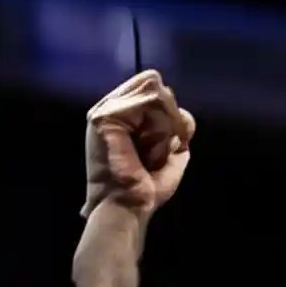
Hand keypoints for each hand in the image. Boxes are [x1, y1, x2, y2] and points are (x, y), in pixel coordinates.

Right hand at [81, 71, 195, 219]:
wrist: (131, 204)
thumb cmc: (148, 182)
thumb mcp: (172, 148)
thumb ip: (176, 124)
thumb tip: (182, 113)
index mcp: (122, 112)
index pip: (152, 83)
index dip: (169, 106)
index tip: (169, 137)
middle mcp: (111, 106)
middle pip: (155, 83)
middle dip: (169, 114)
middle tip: (157, 147)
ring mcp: (105, 109)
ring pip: (155, 91)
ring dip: (165, 123)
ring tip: (150, 150)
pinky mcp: (104, 117)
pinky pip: (149, 102)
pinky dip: (160, 126)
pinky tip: (149, 148)